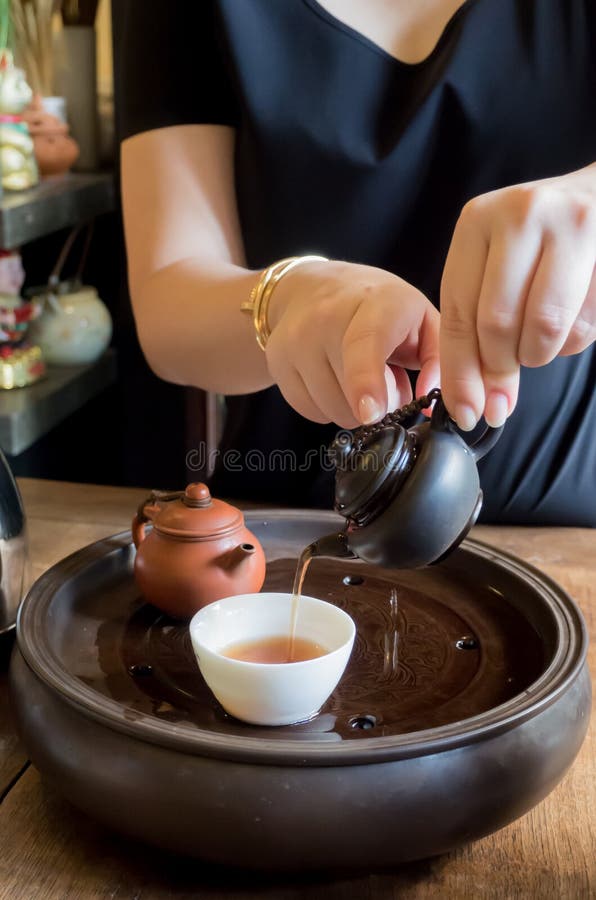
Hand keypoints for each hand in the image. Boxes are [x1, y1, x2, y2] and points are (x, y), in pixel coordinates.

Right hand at [265, 259, 439, 427]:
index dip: (367, 382)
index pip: (364, 344)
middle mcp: (327, 315)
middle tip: (386, 379)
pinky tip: (334, 380)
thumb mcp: (420, 319)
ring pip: (330, 409)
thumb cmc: (376, 307)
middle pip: (349, 393)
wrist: (311, 288)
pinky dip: (327, 407)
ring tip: (358, 377)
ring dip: (352, 408)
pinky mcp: (277, 361)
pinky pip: (309, 411)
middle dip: (378, 404)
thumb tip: (433, 401)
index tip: (370, 413)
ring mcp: (296, 339)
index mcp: (375, 301)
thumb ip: (440, 359)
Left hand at [440, 163, 595, 429]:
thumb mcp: (498, 270)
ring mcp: (570, 224)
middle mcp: (520, 215)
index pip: (457, 313)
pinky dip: (572, 342)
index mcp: (477, 221)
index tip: (465, 412)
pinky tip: (570, 322)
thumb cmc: (542, 242)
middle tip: (507, 379)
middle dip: (502, 367)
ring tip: (539, 342)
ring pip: (544, 327)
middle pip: (497, 324)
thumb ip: (479, 329)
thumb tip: (472, 406)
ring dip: (539, 354)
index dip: (461, 372)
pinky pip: (584, 325)